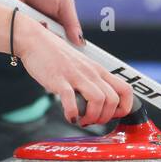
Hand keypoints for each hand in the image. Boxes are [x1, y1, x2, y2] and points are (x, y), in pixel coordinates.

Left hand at [7, 0, 83, 44]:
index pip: (71, 41)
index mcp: (61, 25)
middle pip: (58, 47)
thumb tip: (81, 42)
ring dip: (45, 36)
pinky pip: (30, 44)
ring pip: (45, 46)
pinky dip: (32, 36)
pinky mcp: (22, 37)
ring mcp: (35, 35)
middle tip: (54, 29)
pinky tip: (30, 26)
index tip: (81, 54)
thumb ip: (72, 21)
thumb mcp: (63, 2)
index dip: (75, 48)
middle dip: (58, 40)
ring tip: (42, 23)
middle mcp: (49, 33)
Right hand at [14, 18, 133, 126]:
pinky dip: (73, 114)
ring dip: (92, 117)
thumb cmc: (55, 55)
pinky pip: (71, 101)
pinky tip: (69, 116)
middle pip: (113, 100)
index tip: (111, 115)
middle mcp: (91, 72)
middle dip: (105, 117)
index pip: (126, 90)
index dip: (123, 107)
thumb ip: (91, 80)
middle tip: (93, 121)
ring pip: (98, 100)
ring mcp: (75, 76)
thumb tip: (97, 101)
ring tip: (82, 120)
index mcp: (98, 70)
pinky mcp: (59, 80)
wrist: (35, 40)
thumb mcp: (81, 66)